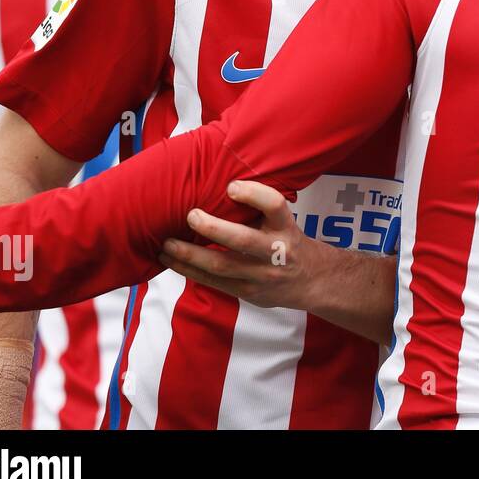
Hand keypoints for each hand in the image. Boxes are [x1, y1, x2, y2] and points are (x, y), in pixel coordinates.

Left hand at [159, 180, 331, 311]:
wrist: (311, 280)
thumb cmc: (288, 242)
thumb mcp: (284, 222)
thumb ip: (258, 210)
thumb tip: (215, 186)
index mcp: (286, 227)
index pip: (274, 205)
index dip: (253, 194)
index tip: (231, 186)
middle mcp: (276, 251)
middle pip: (242, 240)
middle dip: (212, 228)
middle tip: (190, 215)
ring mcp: (261, 274)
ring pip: (221, 265)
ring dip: (189, 254)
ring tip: (166, 244)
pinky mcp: (247, 292)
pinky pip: (213, 282)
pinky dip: (189, 270)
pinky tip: (172, 261)